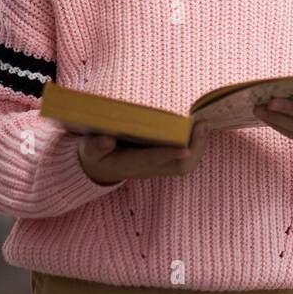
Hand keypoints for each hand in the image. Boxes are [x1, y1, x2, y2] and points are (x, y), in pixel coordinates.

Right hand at [77, 121, 210, 184]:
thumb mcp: (88, 150)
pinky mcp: (164, 162)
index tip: (185, 148)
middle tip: (202, 124)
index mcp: (130, 164)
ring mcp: (159, 167)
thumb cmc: (95, 154)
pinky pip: (187, 159)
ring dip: (199, 146)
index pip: (152, 160)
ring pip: (186, 164)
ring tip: (203, 124)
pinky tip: (200, 128)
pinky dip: (197, 145)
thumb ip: (95, 146)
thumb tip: (106, 139)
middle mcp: (149, 168)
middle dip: (195, 148)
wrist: (101, 168)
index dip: (169, 155)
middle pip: (179, 166)